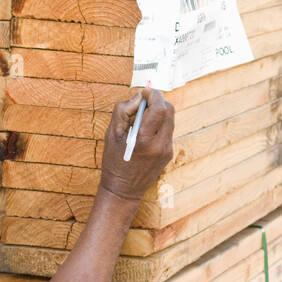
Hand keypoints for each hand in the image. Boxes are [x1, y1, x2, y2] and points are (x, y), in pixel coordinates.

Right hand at [98, 88, 174, 202]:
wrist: (123, 190)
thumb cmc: (114, 162)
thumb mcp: (111, 134)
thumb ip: (123, 111)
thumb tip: (138, 97)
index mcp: (144, 140)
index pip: (159, 108)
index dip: (153, 95)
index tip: (145, 91)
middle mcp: (160, 145)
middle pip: (169, 111)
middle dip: (158, 101)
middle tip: (144, 102)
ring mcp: (167, 150)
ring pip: (170, 120)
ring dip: (159, 112)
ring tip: (142, 117)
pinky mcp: (169, 154)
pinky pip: (168, 131)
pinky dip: (159, 125)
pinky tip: (146, 131)